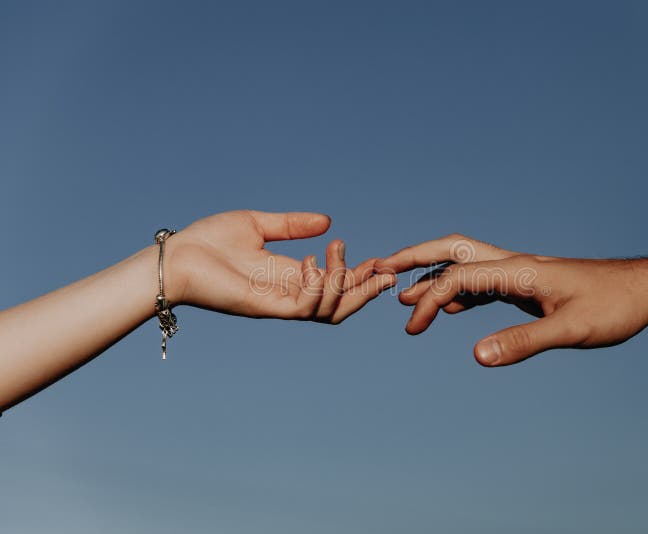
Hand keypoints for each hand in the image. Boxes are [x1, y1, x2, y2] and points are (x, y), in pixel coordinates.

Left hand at [168, 210, 395, 322]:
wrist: (177, 256)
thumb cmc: (208, 241)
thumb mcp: (258, 225)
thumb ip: (292, 225)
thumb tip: (327, 221)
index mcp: (288, 276)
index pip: (334, 284)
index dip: (359, 276)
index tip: (379, 261)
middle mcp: (288, 294)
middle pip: (339, 306)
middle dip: (366, 291)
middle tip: (385, 271)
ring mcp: (278, 304)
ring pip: (327, 309)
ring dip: (341, 282)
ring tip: (335, 251)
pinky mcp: (264, 307)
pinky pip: (303, 307)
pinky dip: (315, 287)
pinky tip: (311, 262)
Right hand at [375, 235, 647, 366]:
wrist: (645, 289)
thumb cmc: (613, 306)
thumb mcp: (571, 329)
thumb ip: (523, 342)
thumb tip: (477, 357)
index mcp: (519, 270)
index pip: (458, 276)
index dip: (428, 299)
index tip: (412, 328)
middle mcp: (514, 264)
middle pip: (453, 250)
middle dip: (415, 258)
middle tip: (380, 268)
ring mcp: (519, 273)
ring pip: (465, 265)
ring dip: (433, 276)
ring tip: (403, 295)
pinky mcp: (527, 285)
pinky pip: (483, 283)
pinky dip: (458, 293)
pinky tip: (449, 311)